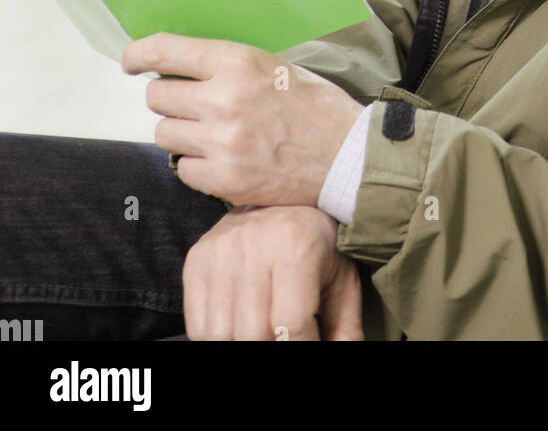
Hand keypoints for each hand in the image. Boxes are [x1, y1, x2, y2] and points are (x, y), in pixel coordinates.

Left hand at [121, 33, 364, 206]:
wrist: (346, 157)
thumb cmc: (315, 106)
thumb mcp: (273, 65)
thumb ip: (227, 66)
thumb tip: (181, 65)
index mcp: (237, 62)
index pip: (165, 51)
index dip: (139, 54)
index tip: (132, 60)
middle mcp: (223, 100)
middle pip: (158, 96)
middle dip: (169, 98)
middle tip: (190, 103)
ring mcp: (221, 143)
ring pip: (164, 133)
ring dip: (180, 132)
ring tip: (209, 133)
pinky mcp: (224, 180)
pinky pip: (182, 169)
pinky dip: (195, 164)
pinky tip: (220, 158)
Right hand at [183, 204, 363, 340]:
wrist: (281, 198)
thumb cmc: (317, 247)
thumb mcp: (341, 281)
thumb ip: (345, 327)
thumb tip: (344, 354)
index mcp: (296, 246)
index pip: (291, 325)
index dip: (301, 345)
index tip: (308, 341)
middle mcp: (253, 243)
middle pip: (253, 333)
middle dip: (272, 345)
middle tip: (283, 336)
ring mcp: (220, 250)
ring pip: (221, 334)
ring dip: (243, 342)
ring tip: (264, 330)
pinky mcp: (196, 259)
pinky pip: (197, 325)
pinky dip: (218, 337)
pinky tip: (239, 324)